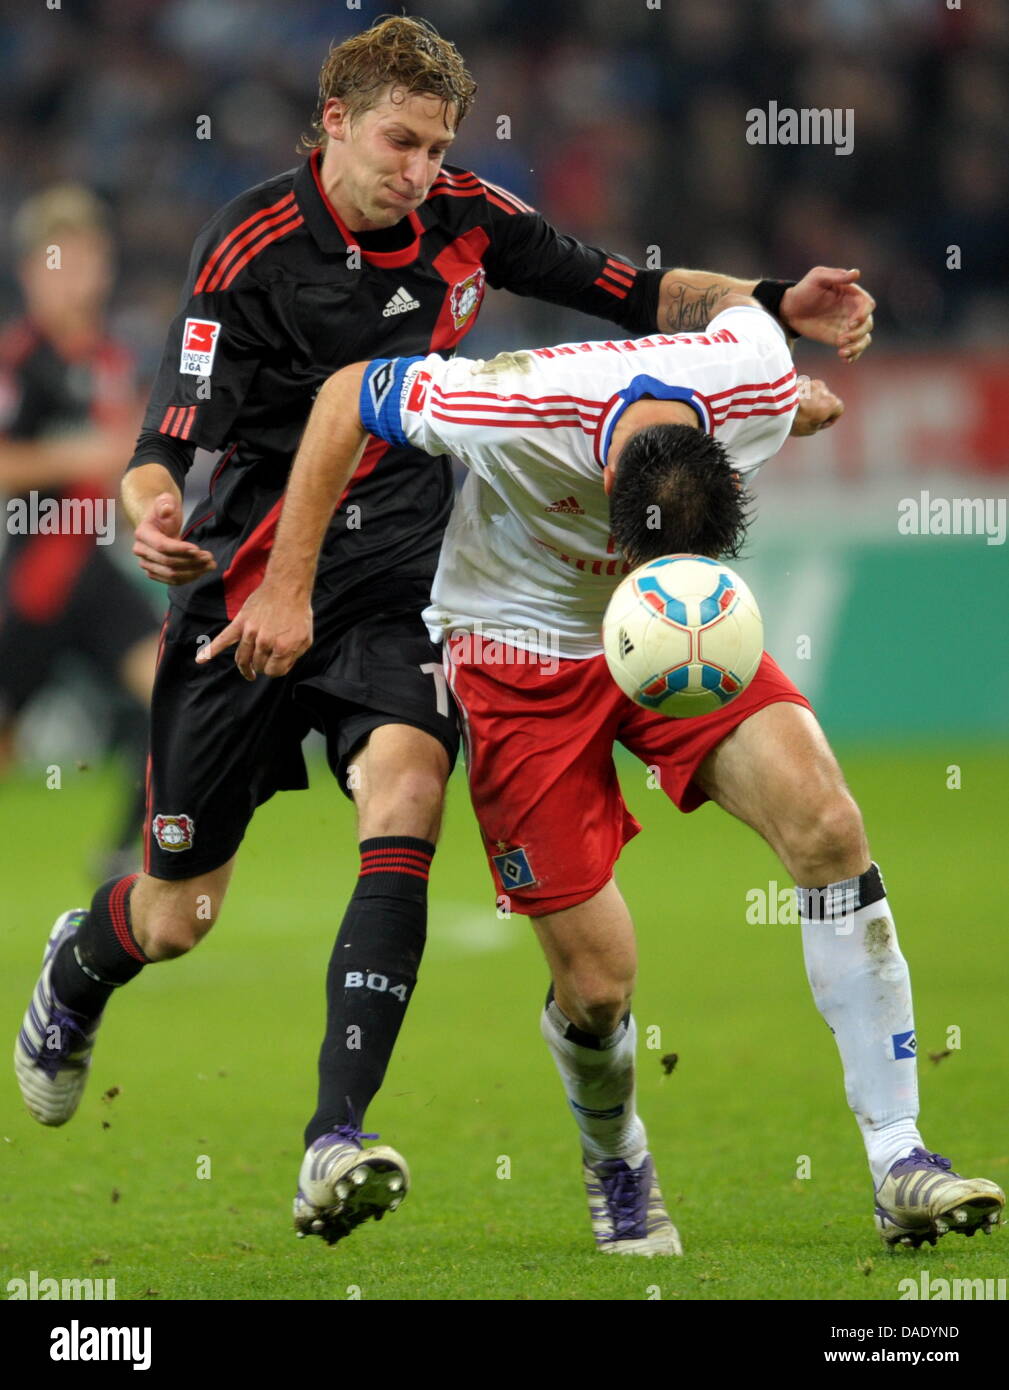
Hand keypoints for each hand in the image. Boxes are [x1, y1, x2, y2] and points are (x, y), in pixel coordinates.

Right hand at [131, 492, 215, 585]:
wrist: (160, 524)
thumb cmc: (165, 513)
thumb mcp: (166, 502)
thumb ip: (165, 503)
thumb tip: (166, 510)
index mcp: (142, 534)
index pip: (161, 546)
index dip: (180, 549)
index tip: (198, 549)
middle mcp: (141, 551)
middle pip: (168, 562)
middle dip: (191, 561)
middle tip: (209, 557)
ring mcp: (147, 564)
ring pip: (171, 574)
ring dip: (193, 571)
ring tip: (210, 564)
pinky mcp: (155, 573)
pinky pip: (172, 581)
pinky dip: (189, 578)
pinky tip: (202, 570)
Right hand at [195, 583, 312, 680]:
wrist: (287, 587)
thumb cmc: (299, 613)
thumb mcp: (306, 638)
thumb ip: (294, 656)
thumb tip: (280, 668)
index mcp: (283, 647)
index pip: (274, 672)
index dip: (278, 669)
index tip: (280, 662)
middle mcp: (265, 642)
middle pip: (258, 665)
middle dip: (264, 665)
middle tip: (269, 657)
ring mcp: (251, 633)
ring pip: (242, 658)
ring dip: (246, 666)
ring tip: (249, 672)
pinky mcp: (240, 623)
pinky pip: (222, 639)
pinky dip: (210, 650)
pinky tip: (200, 659)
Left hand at [780, 268, 874, 361]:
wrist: (791, 310)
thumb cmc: (804, 290)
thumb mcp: (817, 277)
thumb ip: (836, 275)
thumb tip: (856, 273)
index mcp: (852, 294)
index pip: (867, 305)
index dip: (863, 315)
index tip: (850, 324)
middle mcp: (853, 310)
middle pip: (868, 323)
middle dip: (858, 334)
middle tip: (841, 340)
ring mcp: (848, 326)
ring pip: (864, 338)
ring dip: (857, 347)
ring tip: (842, 352)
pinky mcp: (840, 338)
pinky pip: (854, 348)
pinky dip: (853, 355)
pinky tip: (845, 359)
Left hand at [790, 377, 843, 434]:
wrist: (778, 405)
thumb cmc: (797, 420)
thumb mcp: (812, 429)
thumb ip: (819, 422)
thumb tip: (817, 417)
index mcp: (832, 402)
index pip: (839, 410)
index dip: (830, 419)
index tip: (819, 424)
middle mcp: (824, 389)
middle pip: (826, 400)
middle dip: (819, 408)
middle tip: (806, 419)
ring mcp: (811, 382)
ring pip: (814, 393)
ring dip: (809, 401)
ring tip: (796, 412)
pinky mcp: (799, 380)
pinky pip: (803, 390)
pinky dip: (800, 396)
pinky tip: (790, 405)